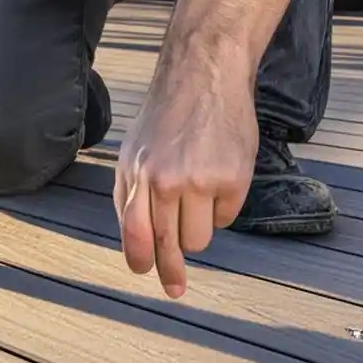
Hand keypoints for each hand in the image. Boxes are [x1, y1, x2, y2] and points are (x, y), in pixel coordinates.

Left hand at [114, 65, 257, 297]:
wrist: (204, 73)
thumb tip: (135, 241)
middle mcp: (164, 181)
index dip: (142, 262)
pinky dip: (224, 205)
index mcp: (136, 174)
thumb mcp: (134, 150)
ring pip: (199, 239)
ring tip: (200, 192)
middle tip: (176, 289)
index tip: (149, 276)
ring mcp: (200, 181)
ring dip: (200, 227)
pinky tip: (221, 174)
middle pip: (168, 245)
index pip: (135, 234)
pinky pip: (227, 217)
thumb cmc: (168, 114)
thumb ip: (129, 193)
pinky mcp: (233, 179)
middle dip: (172, 272)